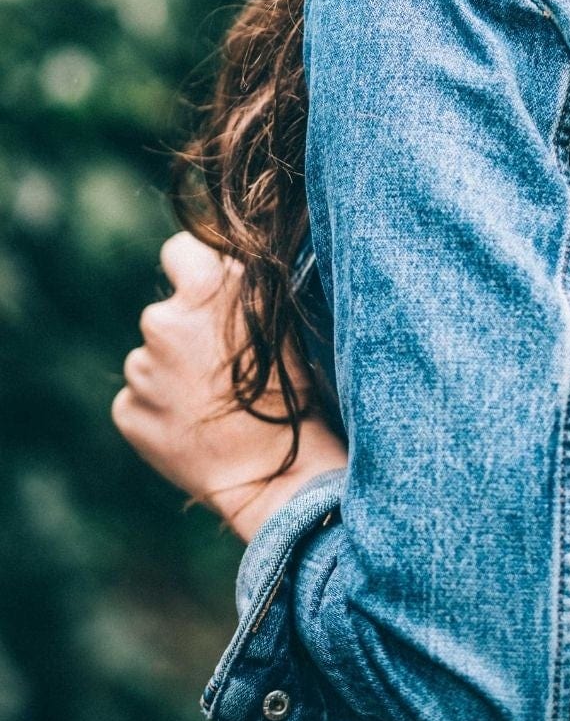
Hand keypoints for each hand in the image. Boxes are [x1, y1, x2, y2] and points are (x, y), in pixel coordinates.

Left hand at [113, 231, 347, 542]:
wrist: (270, 471)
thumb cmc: (292, 394)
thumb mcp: (282, 325)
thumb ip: (244, 290)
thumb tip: (225, 267)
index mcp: (208, 290)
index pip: (181, 249)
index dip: (197, 268)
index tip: (211, 291)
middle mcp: (164, 321)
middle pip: (167, 311)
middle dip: (188, 329)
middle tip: (223, 362)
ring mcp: (141, 369)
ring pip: (152, 358)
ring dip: (174, 371)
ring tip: (215, 401)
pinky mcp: (126, 410)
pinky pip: (140, 397)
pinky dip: (160, 406)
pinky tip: (195, 424)